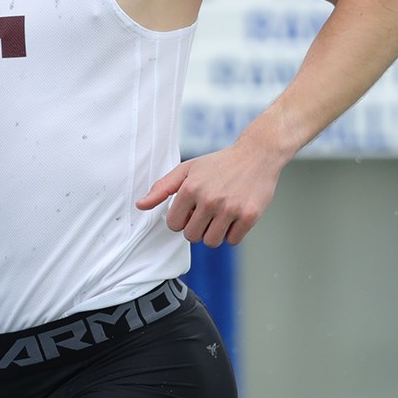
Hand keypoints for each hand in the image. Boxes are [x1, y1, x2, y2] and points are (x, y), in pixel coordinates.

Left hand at [134, 141, 284, 247]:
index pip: (174, 225)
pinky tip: (236, 216)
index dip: (182, 219)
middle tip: (208, 213)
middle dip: (197, 228)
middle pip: (192, 236)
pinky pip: (233, 240)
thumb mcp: (187, 169)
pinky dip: (233, 233)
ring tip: (221, 215)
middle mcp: (209, 199)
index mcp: (190, 188)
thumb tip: (140, 205)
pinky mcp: (249, 216)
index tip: (192, 210)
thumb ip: (162, 188)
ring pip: (212, 242)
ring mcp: (230, 209)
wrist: (257, 154)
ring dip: (214, 233)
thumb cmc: (219, 163)